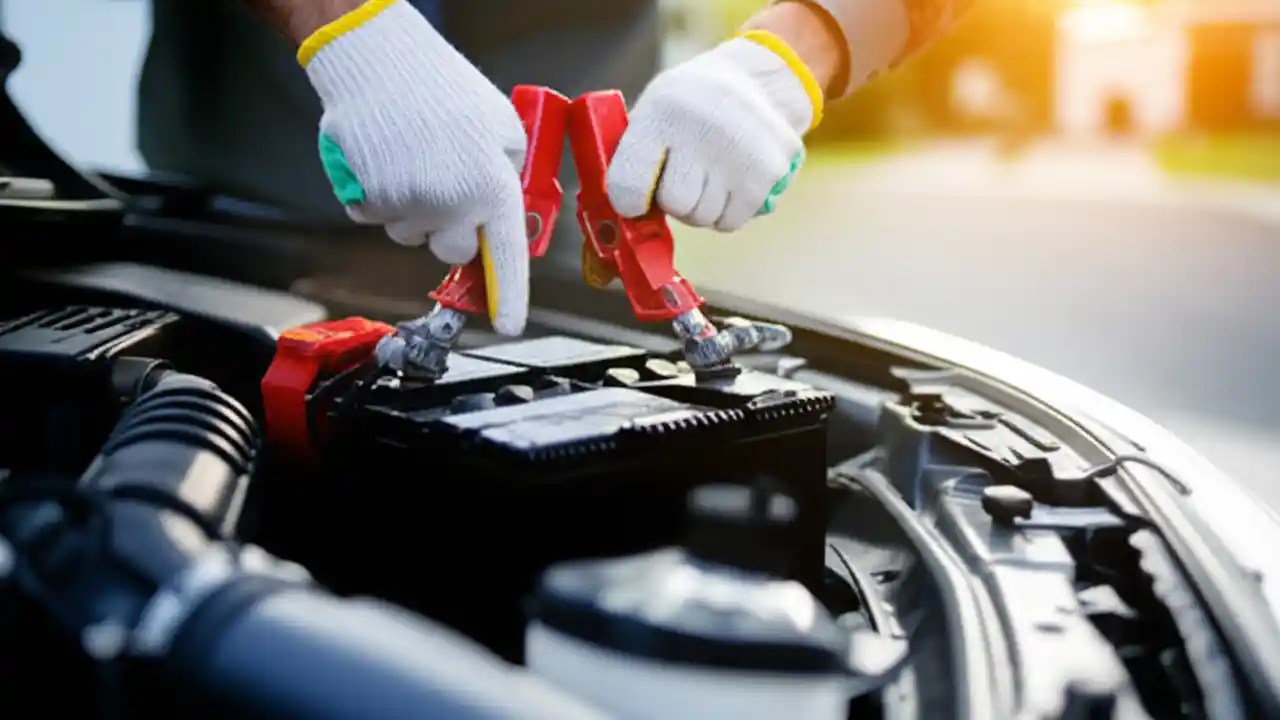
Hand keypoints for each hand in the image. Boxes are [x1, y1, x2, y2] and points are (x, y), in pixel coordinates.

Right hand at [299, 0, 528, 334]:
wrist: (380, 63)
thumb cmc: (445, 89)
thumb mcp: (503, 128)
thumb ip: (510, 176)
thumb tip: (509, 214)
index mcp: (491, 187)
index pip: (504, 257)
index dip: (508, 297)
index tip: (508, 325)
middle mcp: (450, 206)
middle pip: (452, 252)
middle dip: (452, 229)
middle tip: (449, 184)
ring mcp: (405, 208)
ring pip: (414, 234)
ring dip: (417, 209)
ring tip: (416, 158)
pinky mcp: (366, 202)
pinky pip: (380, 217)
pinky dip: (384, 197)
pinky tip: (389, 160)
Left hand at [606, 31, 824, 232]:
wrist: (756, 83)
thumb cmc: (689, 107)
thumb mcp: (653, 110)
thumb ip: (630, 158)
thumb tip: (618, 213)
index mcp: (662, 114)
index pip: (628, 185)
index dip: (627, 200)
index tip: (634, 197)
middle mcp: (702, 132)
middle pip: (675, 205)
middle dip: (673, 199)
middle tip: (680, 177)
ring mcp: (740, 155)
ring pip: (704, 217)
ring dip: (700, 206)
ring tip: (707, 174)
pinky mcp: (769, 174)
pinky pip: (730, 221)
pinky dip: (725, 211)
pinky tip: (729, 181)